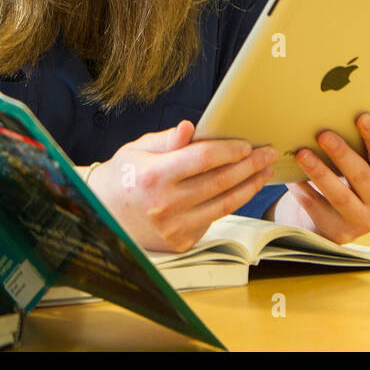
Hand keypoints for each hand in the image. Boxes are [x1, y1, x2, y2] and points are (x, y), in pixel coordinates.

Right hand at [87, 120, 275, 252]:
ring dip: (248, 187)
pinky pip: (212, 219)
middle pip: (220, 181)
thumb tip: (189, 128)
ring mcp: (174, 226)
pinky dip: (229, 204)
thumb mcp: (137, 150)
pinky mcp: (180, 242)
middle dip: (249, 166)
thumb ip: (167, 140)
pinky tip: (242, 190)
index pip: (204, 158)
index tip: (247, 144)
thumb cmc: (123, 176)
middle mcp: (165, 203)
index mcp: (155, 175)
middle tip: (267, 153)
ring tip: (263, 172)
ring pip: (224, 204)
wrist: (102, 216)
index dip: (230, 149)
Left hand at [270, 103, 369, 243]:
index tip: (361, 116)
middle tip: (323, 134)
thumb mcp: (367, 161)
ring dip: (320, 172)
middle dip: (342, 154)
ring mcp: (364, 223)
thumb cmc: (351, 180)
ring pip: (340, 195)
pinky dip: (304, 192)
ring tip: (301, 153)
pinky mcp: (340, 234)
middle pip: (362, 176)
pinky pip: (319, 210)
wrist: (332, 220)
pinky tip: (292, 178)